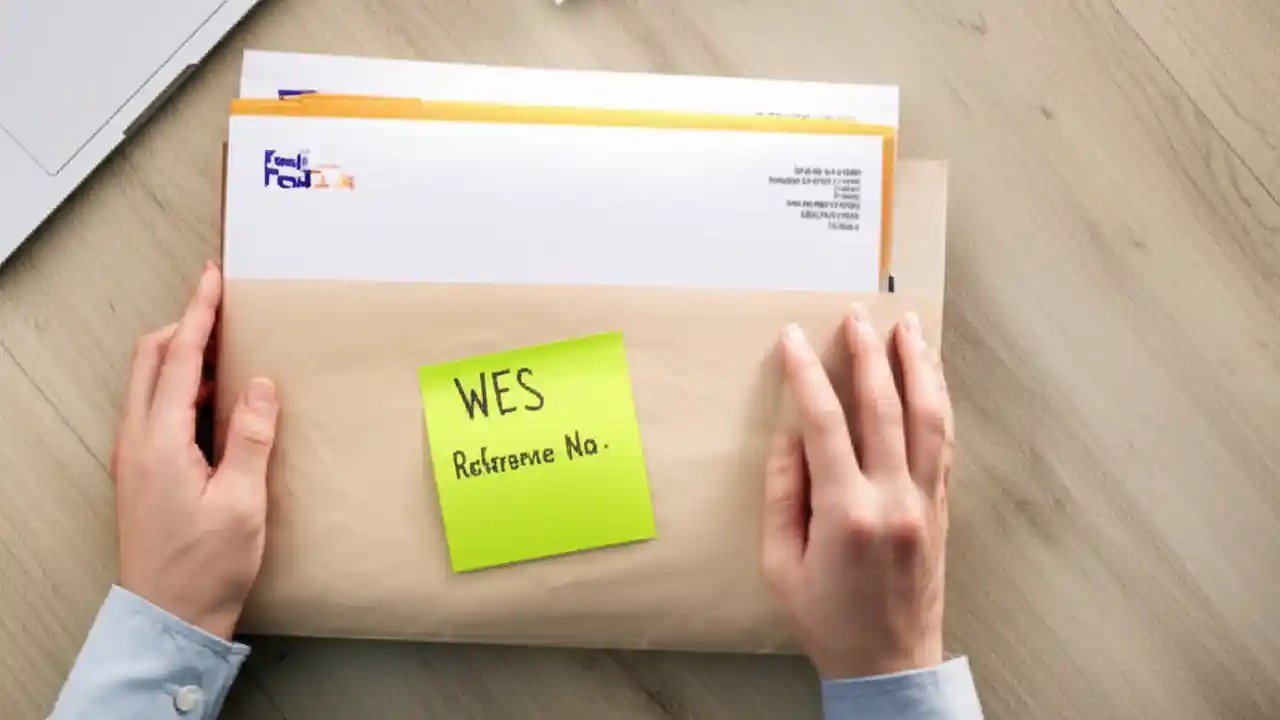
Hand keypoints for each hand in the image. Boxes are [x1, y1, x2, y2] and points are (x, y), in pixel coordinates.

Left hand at [111, 262, 279, 639]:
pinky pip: (156, 411)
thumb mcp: (242, 500)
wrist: (168, 618)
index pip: (179, 358)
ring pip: (151, 384)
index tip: (213, 280)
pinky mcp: (142, 473)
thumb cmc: (205, 567)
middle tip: (222, 312)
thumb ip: (251, 436)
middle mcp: (137, 441)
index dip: (199, 314)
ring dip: (184, 359)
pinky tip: (216, 404)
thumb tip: (259, 384)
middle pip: (152, 360)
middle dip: (185, 327)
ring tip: (229, 354)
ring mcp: (135, 457)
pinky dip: (183, 390)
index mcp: (159, 441)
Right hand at [763, 305, 952, 678]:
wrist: (889, 666)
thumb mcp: (780, 565)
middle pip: (884, 406)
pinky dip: (937, 401)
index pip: (825, 423)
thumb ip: (782, 494)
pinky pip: (942, 441)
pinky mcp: (940, 507)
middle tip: (856, 315)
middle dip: (868, 353)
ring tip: (906, 325)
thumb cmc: (827, 621)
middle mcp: (894, 498)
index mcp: (847, 513)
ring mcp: (925, 501)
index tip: (793, 340)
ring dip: (917, 365)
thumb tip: (790, 435)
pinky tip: (929, 376)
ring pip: (927, 416)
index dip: (806, 374)